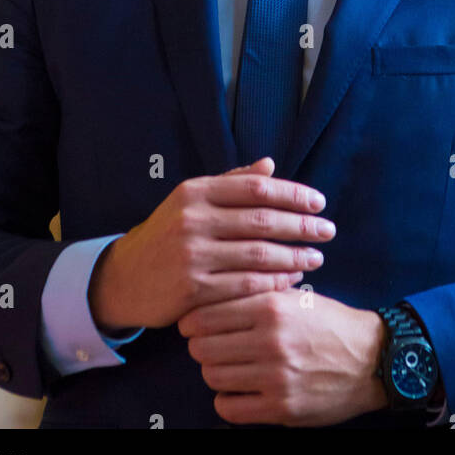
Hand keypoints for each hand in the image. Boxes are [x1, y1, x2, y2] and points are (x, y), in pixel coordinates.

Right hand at [88, 156, 335, 332]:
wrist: (125, 277)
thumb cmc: (167, 233)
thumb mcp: (191, 200)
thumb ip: (231, 182)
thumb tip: (270, 165)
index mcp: (196, 192)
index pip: (256, 188)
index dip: (292, 194)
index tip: (319, 202)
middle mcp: (193, 220)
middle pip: (262, 220)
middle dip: (301, 226)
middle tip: (328, 231)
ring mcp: (192, 255)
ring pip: (257, 255)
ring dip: (293, 256)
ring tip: (316, 257)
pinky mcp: (192, 289)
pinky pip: (244, 285)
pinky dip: (273, 283)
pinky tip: (292, 280)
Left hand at [178, 287, 388, 426]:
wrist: (372, 359)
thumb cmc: (331, 324)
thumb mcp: (297, 297)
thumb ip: (258, 294)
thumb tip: (214, 294)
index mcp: (272, 306)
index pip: (207, 314)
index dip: (193, 320)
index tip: (192, 324)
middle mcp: (271, 341)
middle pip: (203, 347)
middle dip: (199, 346)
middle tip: (207, 345)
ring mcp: (276, 377)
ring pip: (213, 376)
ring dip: (213, 371)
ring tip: (225, 366)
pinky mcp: (282, 408)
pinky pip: (230, 408)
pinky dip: (226, 400)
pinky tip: (236, 390)